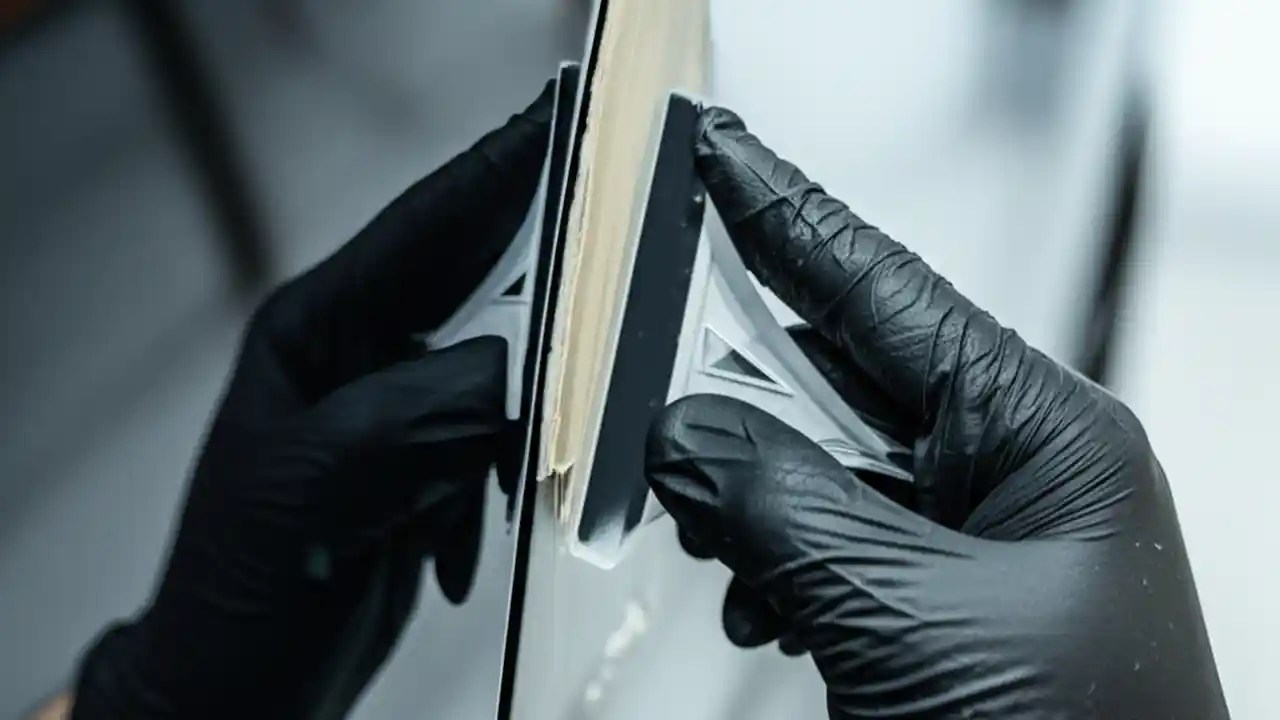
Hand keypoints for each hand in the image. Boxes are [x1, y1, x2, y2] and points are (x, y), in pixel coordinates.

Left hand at [70, 81, 553, 718]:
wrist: (244, 687)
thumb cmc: (248, 590)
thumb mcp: (329, 481)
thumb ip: (428, 407)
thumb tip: (519, 367)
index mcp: (317, 330)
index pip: (423, 229)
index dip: (495, 175)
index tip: (563, 129)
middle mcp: (359, 358)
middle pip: (474, 293)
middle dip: (540, 299)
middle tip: (608, 284)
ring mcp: (394, 412)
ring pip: (496, 372)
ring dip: (521, 418)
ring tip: (507, 468)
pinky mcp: (422, 464)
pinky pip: (495, 440)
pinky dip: (500, 483)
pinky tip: (463, 537)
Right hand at [645, 107, 1227, 718]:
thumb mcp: (906, 613)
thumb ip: (781, 504)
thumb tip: (684, 430)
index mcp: (1044, 436)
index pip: (888, 287)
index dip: (790, 216)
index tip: (719, 159)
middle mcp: (1015, 470)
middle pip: (851, 372)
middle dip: (749, 375)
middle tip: (660, 356)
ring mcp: (979, 538)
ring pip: (830, 462)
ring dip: (754, 488)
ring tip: (707, 519)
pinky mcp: (940, 599)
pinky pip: (833, 536)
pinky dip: (775, 556)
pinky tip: (754, 592)